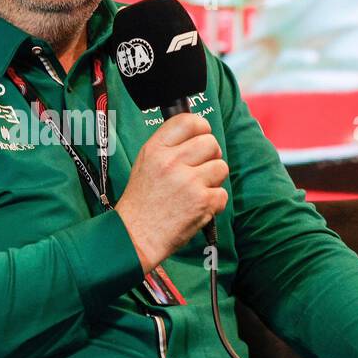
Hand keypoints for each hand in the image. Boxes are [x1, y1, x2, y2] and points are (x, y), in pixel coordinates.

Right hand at [115, 113, 227, 272]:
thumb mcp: (144, 164)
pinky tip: (198, 206)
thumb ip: (168, 147)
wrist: (135, 236)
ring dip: (213, 179)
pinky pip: (222, 193)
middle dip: (210, 155)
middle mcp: (171, 162)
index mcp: (156, 149)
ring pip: (221, 167)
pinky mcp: (202, 202)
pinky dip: (214, 202)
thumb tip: (195, 133)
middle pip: (210, 142)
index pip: (188, 121)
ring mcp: (189, 182)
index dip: (200, 127)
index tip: (201, 136)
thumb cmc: (140, 203)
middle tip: (200, 169)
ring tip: (197, 190)